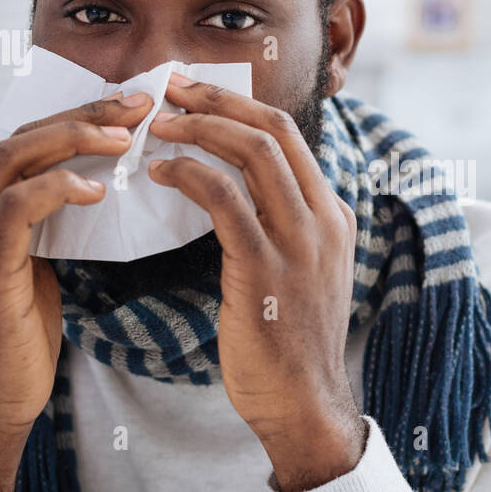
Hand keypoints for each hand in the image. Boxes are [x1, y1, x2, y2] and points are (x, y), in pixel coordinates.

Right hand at [0, 91, 151, 440]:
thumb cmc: (21, 337)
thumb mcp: (35, 265)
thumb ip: (49, 225)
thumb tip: (97, 188)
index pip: (26, 139)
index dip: (78, 115)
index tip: (131, 108)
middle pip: (21, 136)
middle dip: (84, 113)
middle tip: (139, 106)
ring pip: (14, 158)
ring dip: (75, 139)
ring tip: (127, 140)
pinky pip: (16, 208)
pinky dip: (58, 189)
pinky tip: (99, 191)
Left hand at [148, 76, 366, 490]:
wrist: (305, 403)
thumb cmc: (291, 344)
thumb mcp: (305, 274)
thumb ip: (285, 230)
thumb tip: (245, 195)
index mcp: (334, 215)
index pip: (289, 136)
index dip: (238, 106)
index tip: (196, 95)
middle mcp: (324, 219)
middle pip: (273, 130)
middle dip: (217, 100)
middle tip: (170, 88)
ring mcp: (301, 242)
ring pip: (253, 154)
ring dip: (199, 129)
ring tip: (155, 125)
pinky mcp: (266, 268)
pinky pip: (226, 201)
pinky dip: (190, 176)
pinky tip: (160, 175)